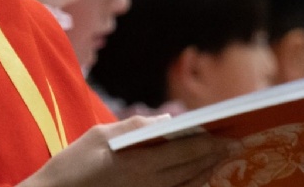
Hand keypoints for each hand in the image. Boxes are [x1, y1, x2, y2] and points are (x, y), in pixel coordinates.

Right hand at [22, 115, 232, 186]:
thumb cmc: (70, 168)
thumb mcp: (99, 136)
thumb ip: (135, 127)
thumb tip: (165, 123)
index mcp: (138, 164)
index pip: (186, 153)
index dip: (211, 145)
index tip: (230, 138)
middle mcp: (148, 186)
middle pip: (191, 171)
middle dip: (214, 158)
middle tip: (234, 147)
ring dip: (205, 174)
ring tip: (218, 162)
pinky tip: (196, 181)